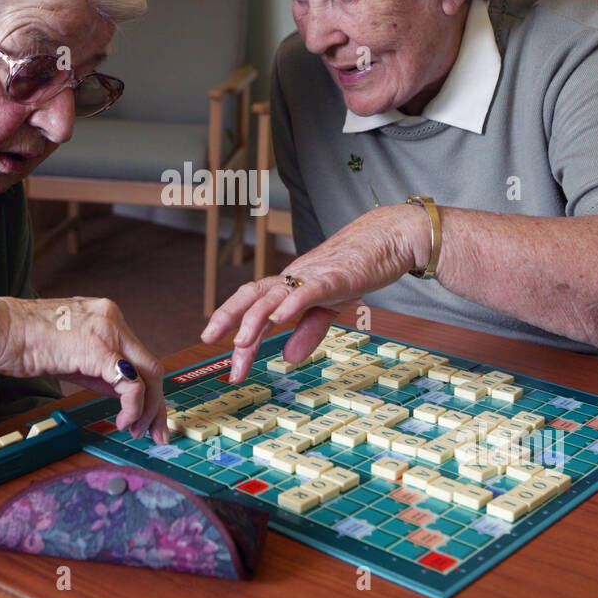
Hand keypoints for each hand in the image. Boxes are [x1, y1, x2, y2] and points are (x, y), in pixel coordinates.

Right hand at [0, 295, 167, 441]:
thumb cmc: (22, 341)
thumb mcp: (72, 354)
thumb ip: (100, 369)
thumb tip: (122, 392)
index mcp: (107, 316)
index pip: (140, 357)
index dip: (149, 391)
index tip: (148, 417)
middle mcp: (113, 319)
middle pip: (152, 366)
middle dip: (158, 405)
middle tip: (156, 432)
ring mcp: (109, 332)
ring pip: (149, 374)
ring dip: (148, 409)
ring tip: (134, 430)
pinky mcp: (100, 349)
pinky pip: (131, 384)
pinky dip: (133, 407)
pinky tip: (121, 420)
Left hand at [200, 204, 427, 381]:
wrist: (389, 239)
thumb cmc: (359, 268)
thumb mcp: (329, 308)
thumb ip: (307, 331)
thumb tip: (288, 358)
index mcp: (291, 285)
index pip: (255, 306)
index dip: (234, 326)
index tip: (225, 355)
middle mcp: (294, 278)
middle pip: (252, 295)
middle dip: (227, 317)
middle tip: (208, 340)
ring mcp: (312, 276)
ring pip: (274, 295)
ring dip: (254, 319)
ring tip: (240, 343)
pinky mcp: (335, 277)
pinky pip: (308, 290)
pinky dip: (290, 304)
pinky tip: (277, 319)